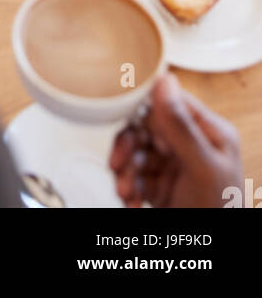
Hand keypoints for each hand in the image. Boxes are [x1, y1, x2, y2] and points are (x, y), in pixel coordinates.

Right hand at [109, 73, 242, 207]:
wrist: (212, 259)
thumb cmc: (221, 212)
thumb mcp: (202, 167)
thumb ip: (183, 126)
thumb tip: (165, 81)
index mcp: (209, 132)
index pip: (170, 102)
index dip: (145, 109)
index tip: (125, 117)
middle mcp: (191, 145)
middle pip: (146, 129)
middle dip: (129, 149)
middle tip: (119, 164)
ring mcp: (174, 166)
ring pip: (136, 153)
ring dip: (125, 172)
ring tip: (125, 191)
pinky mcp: (160, 186)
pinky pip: (134, 177)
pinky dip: (127, 189)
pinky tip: (131, 201)